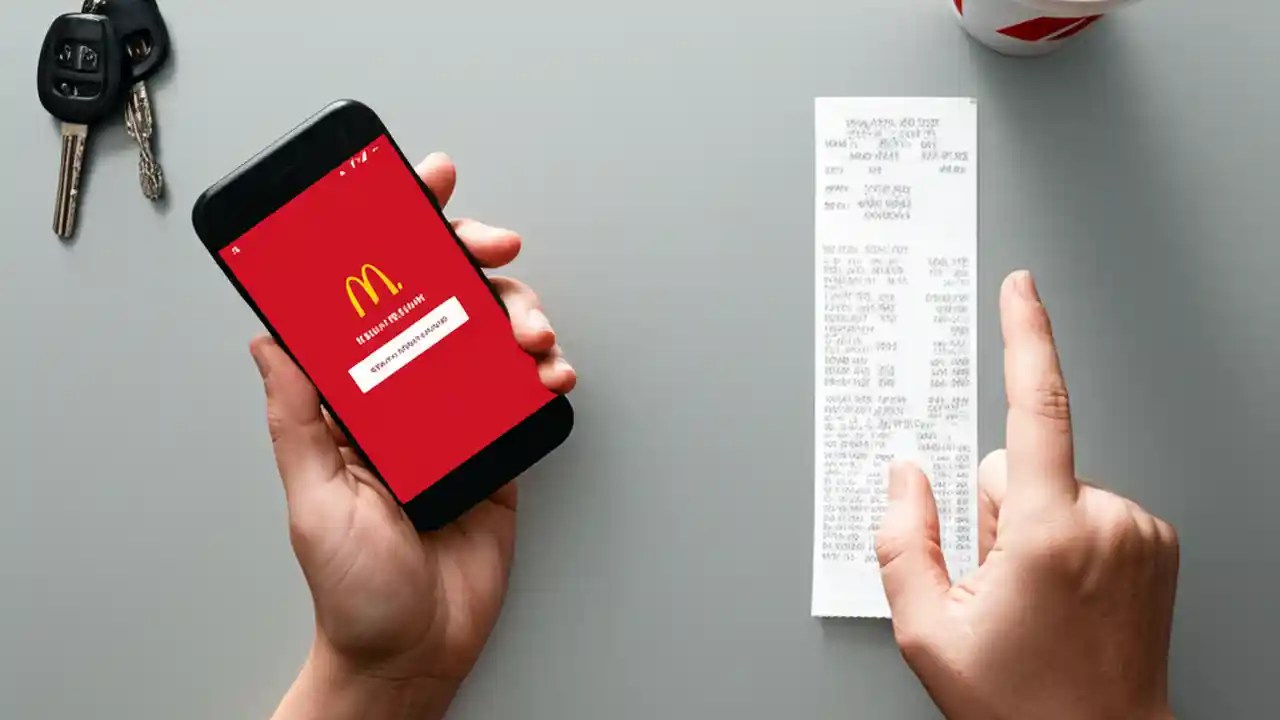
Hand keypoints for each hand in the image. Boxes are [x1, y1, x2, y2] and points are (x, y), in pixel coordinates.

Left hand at [258, 153, 575, 719]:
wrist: (416, 651)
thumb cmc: (354, 588)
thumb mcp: (312, 499)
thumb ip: (297, 418)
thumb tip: (268, 340)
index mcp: (354, 399)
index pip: (373, 300)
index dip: (396, 239)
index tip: (421, 192)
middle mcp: (406, 396)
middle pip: (444, 300)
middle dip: (474, 258)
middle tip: (496, 247)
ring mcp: (457, 417)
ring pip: (493, 335)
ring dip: (519, 315)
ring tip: (530, 336)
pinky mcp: (499, 446)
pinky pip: (525, 392)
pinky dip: (547, 374)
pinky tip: (551, 376)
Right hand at [876, 271, 1178, 719]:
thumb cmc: (1023, 706)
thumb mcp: (927, 633)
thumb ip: (902, 541)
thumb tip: (904, 479)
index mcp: (1048, 534)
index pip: (1036, 408)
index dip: (1026, 338)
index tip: (1021, 290)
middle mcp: (1106, 521)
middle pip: (1019, 466)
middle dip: (993, 511)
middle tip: (997, 584)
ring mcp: (1140, 533)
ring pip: (1054, 489)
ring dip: (1031, 529)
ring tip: (1034, 598)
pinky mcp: (1157, 544)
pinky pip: (1090, 510)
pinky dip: (1067, 539)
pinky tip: (1063, 593)